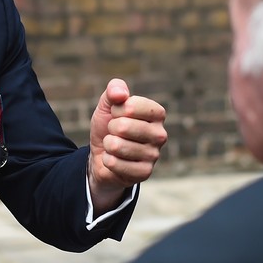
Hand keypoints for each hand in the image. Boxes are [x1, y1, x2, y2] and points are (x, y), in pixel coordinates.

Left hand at [88, 79, 167, 211]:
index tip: (117, 114)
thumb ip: (114, 89)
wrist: (102, 153)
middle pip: (123, 126)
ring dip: (108, 145)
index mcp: (157, 113)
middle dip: (111, 129)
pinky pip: (115, 164)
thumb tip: (120, 94)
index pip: (130, 106)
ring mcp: (154, 155)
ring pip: (117, 146)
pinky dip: (108, 161)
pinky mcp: (144, 172)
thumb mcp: (108, 104)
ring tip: (114, 146)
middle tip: (115, 132)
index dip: (116, 109)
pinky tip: (114, 160)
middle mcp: (160, 134)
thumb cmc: (109, 126)